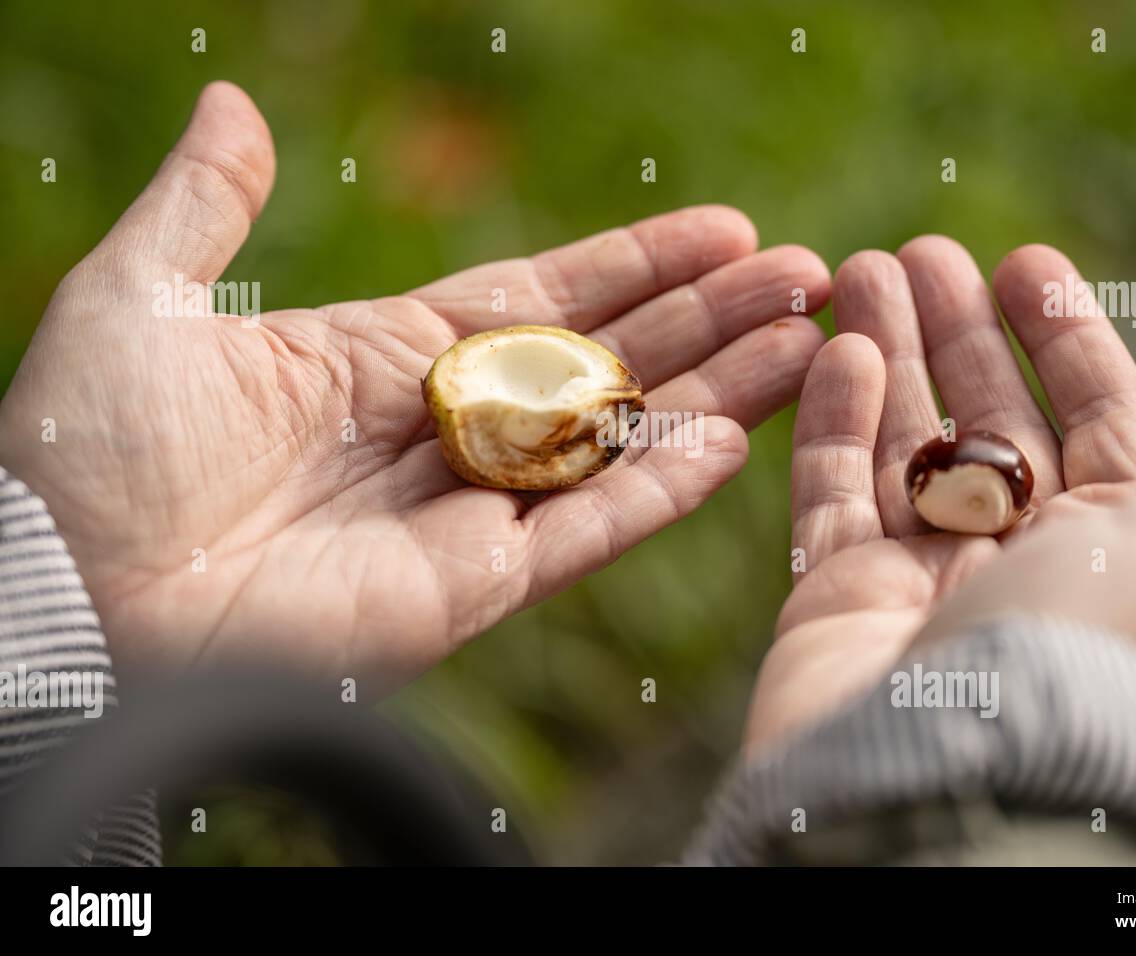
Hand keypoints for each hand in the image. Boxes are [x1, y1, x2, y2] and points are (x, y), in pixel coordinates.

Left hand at [0, 82, 829, 681]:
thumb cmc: (81, 445)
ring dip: (715, 393)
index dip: (637, 264)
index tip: (725, 230)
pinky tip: (733, 441)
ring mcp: (462, 513)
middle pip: (606, 365)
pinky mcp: (465, 590)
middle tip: (804, 278)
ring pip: (615, 444)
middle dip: (709, 320)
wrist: (58, 589)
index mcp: (384, 356)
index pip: (544, 300)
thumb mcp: (141, 296)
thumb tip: (235, 105)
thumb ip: (208, 205)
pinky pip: (583, 534)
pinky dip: (656, 492)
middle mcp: (443, 432)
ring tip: (805, 343)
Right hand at [746, 237, 1135, 752]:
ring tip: (862, 270)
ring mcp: (925, 579)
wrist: (948, 785)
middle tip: (920, 250)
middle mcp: (1023, 563)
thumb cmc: (1081, 658)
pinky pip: (835, 491)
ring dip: (891, 353)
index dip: (1065, 337)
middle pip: (988, 420)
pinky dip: (835, 421)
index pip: (1095, 418)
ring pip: (905, 443)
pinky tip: (842, 350)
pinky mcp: (843, 595)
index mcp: (1119, 548)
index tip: (1023, 260)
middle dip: (959, 332)